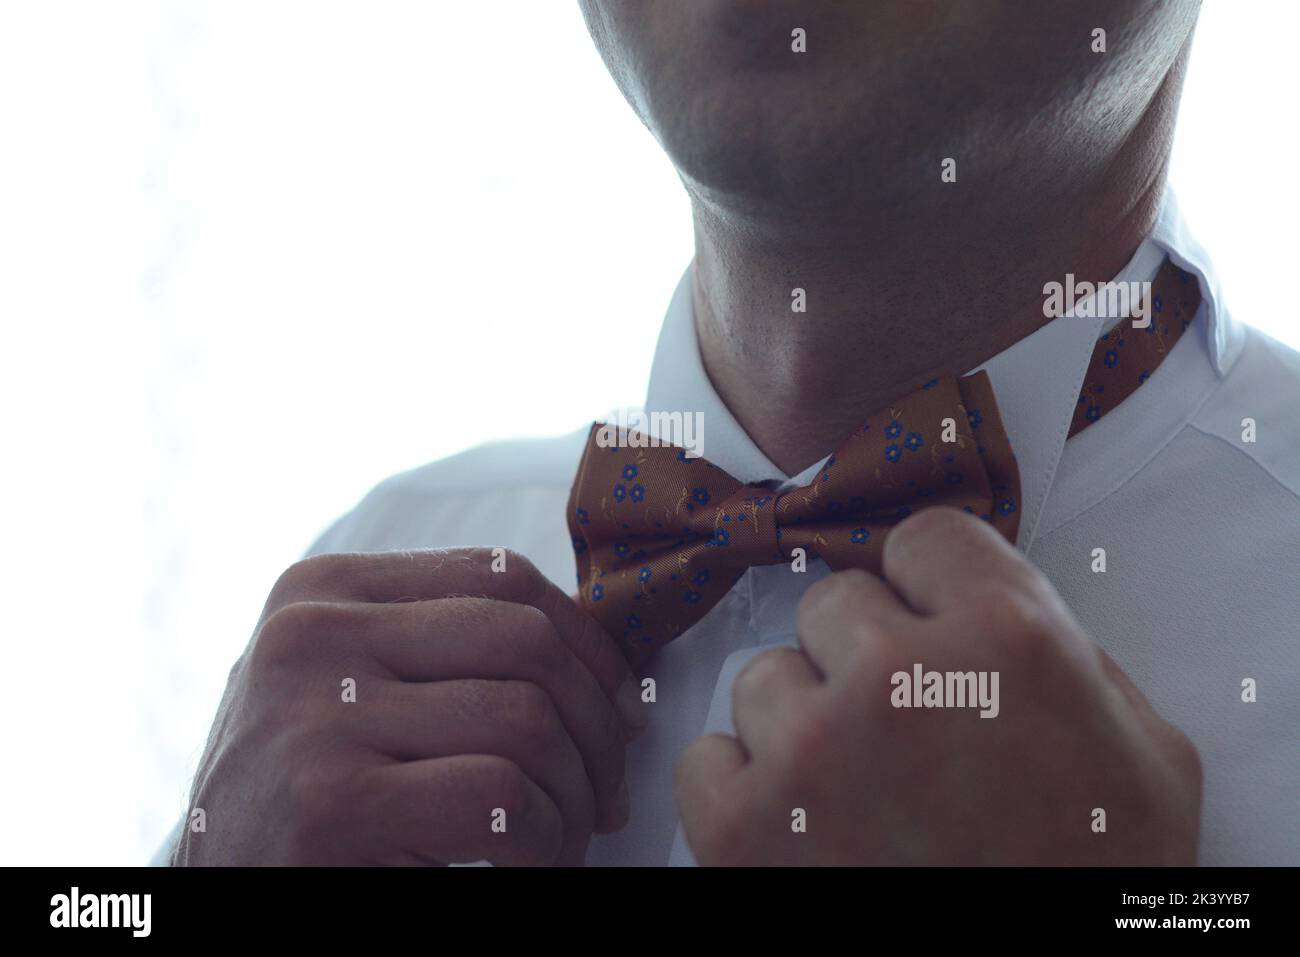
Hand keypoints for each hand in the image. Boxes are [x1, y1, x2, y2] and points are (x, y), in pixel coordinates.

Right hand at [175, 548, 644, 865]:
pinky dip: (548, 839)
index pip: (501, 577)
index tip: (619, 704)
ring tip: (570, 833)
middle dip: (597, 720)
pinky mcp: (334, 806)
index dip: (586, 642)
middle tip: (608, 787)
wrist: (221, 893)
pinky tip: (537, 863)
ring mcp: (315, 716)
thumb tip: (598, 659)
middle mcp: (310, 636)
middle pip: (526, 640)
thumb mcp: (347, 691)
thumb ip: (439, 650)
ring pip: (525, 720)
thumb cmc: (297, 800)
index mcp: (320, 592)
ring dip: (576, 793)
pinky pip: (503, 798)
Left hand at [675, 507, 1201, 864]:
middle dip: (866, 655)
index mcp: (1006, 640)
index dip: (931, 589)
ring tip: (856, 789)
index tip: (932, 627)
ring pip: (765, 677)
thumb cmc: (1097, 877)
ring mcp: (811, 750)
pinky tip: (800, 824)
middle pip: (833, 603)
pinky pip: (704, 759)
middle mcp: (899, 678)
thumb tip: (990, 613)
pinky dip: (743, 789)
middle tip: (902, 727)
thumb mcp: (1145, 752)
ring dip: (803, 723)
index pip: (922, 537)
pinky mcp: (744, 828)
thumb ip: (1070, 655)